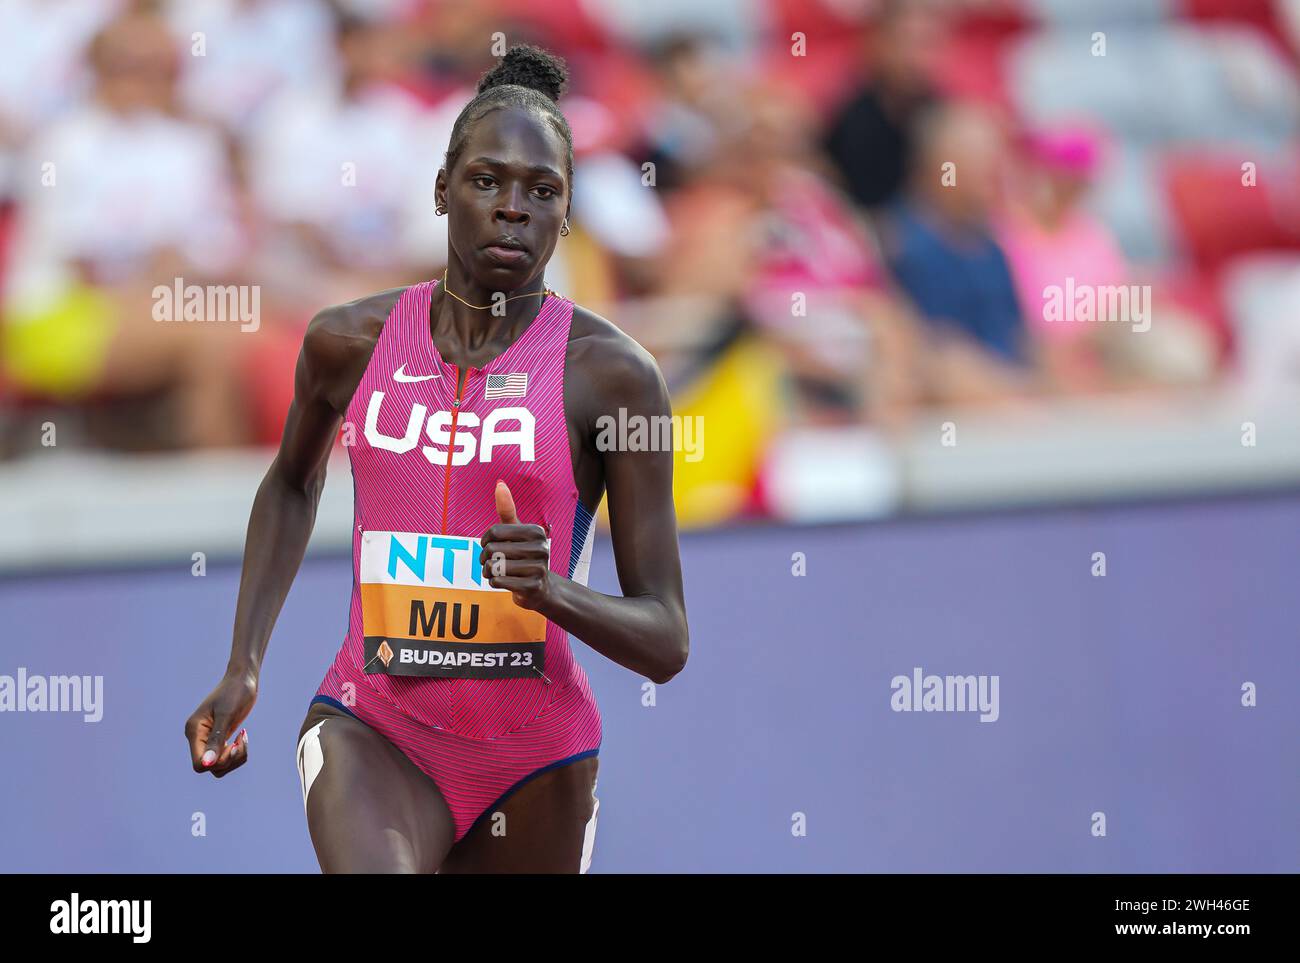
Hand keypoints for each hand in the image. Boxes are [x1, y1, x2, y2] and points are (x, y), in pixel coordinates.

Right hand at [185, 669, 255, 777]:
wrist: (243, 679)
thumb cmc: (235, 692)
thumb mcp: (227, 715)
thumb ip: (216, 739)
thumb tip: (207, 763)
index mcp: (194, 731)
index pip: (199, 764)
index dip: (216, 762)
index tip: (231, 746)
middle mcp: (198, 738)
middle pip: (211, 767)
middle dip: (229, 759)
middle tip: (240, 741)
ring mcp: (208, 739)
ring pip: (219, 766)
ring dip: (235, 757)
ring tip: (243, 739)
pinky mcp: (220, 738)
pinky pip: (227, 758)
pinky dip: (238, 752)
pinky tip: (243, 736)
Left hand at [479, 480, 551, 610]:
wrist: (541, 588)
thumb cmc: (523, 555)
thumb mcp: (516, 532)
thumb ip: (507, 510)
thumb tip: (500, 483)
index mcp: (536, 531)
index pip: (494, 532)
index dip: (485, 541)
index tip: (489, 545)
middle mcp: (541, 548)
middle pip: (492, 550)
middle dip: (485, 558)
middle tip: (490, 562)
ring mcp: (539, 569)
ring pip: (495, 567)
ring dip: (488, 571)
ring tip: (493, 571)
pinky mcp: (533, 587)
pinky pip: (499, 581)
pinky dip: (494, 582)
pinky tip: (501, 581)